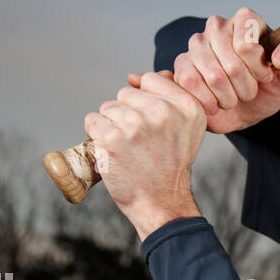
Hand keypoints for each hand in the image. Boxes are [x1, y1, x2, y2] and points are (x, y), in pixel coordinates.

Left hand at [84, 71, 206, 238]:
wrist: (161, 203)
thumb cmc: (169, 166)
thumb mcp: (186, 128)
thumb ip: (169, 97)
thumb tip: (136, 77)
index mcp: (187, 106)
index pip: (150, 80)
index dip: (144, 101)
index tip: (152, 125)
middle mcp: (163, 112)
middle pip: (126, 93)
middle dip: (127, 114)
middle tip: (141, 143)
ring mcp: (135, 124)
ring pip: (108, 108)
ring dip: (112, 126)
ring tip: (128, 149)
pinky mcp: (111, 138)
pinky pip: (92, 121)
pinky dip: (97, 136)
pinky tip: (113, 152)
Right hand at [127, 7, 279, 134]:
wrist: (247, 111)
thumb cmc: (269, 88)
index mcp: (245, 20)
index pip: (247, 44)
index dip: (258, 68)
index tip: (265, 75)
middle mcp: (218, 26)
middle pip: (232, 64)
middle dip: (246, 87)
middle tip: (249, 91)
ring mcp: (196, 45)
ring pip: (213, 77)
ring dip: (229, 97)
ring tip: (233, 97)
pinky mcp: (182, 65)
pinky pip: (192, 84)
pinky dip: (209, 102)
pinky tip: (216, 104)